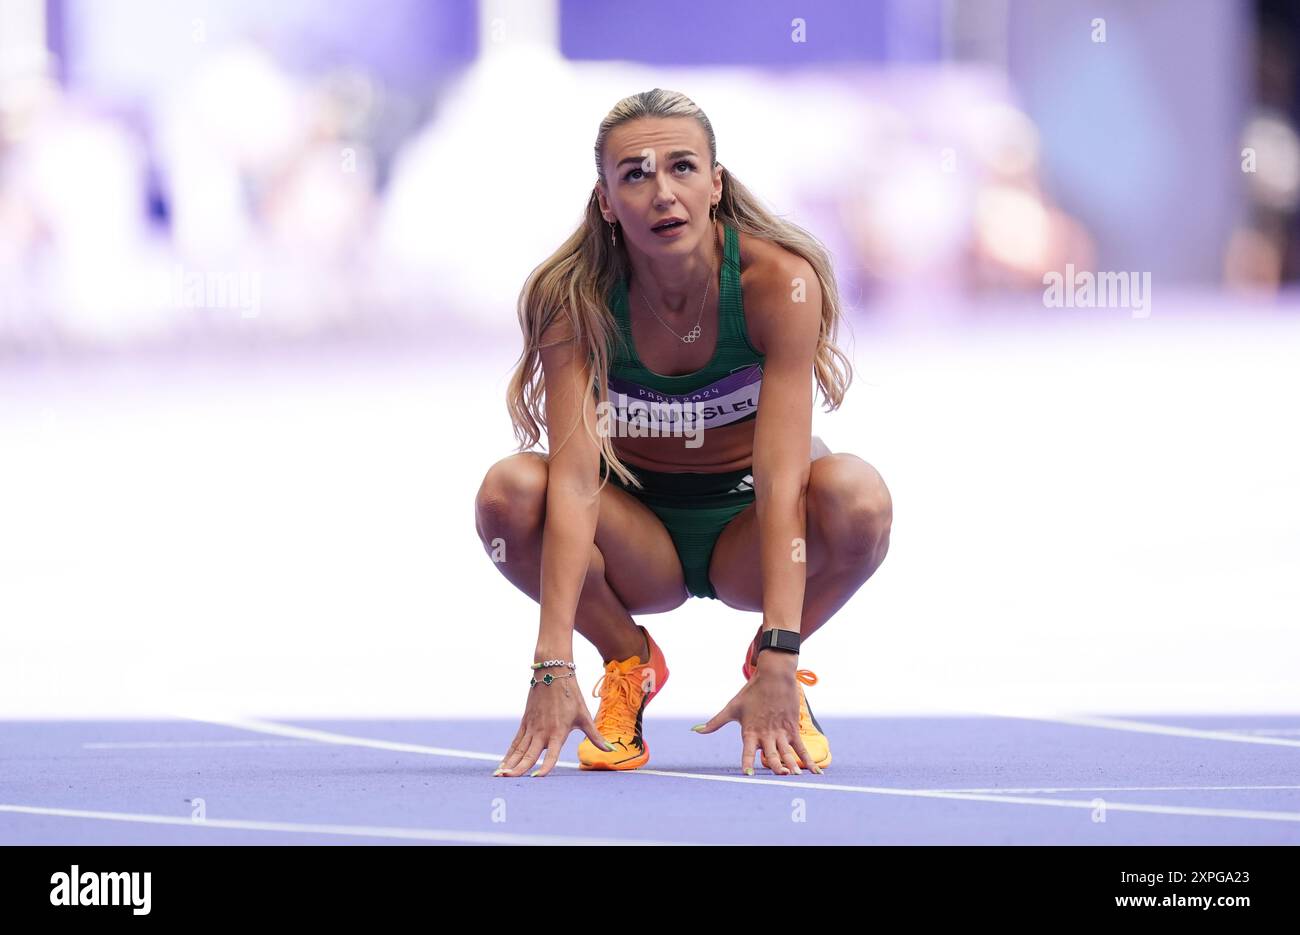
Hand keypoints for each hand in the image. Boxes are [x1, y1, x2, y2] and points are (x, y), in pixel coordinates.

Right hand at [493, 669, 613, 777]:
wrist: (552, 673)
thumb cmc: (571, 695)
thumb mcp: (585, 716)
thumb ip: (596, 737)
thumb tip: (612, 751)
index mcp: (558, 732)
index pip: (551, 754)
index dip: (545, 766)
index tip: (537, 777)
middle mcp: (542, 732)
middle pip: (528, 754)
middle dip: (518, 769)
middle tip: (507, 780)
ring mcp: (531, 727)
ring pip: (518, 749)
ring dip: (508, 763)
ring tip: (499, 776)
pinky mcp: (525, 722)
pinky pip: (515, 742)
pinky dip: (508, 754)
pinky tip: (503, 764)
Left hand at [691, 652, 822, 774]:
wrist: (774, 676)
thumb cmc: (751, 693)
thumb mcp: (732, 708)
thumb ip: (715, 723)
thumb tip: (695, 731)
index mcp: (750, 731)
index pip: (748, 751)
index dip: (747, 762)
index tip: (746, 774)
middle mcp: (766, 734)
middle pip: (771, 754)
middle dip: (775, 766)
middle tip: (780, 776)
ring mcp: (781, 732)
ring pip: (787, 753)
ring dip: (792, 765)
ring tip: (795, 776)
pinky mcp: (792, 729)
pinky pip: (801, 748)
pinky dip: (808, 760)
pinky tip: (816, 772)